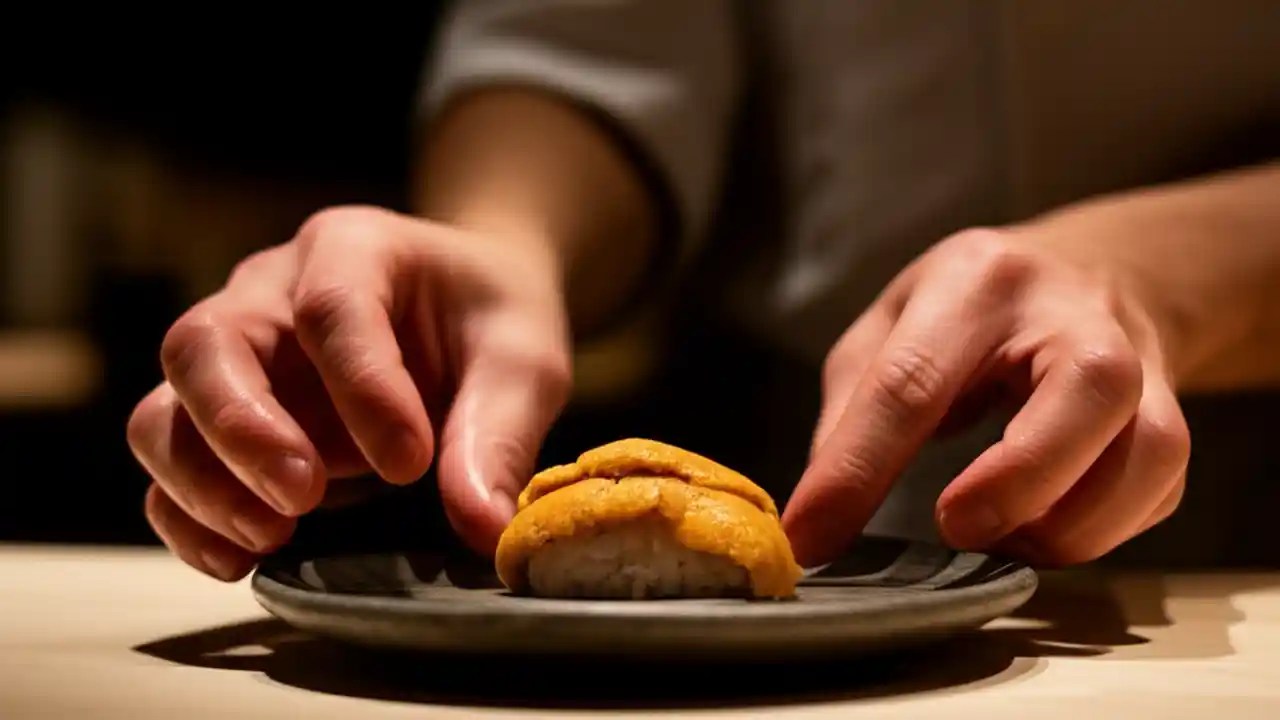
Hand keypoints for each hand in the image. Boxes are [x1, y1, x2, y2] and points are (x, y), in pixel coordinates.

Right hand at [127, 206, 571, 579]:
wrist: (465, 314)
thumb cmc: (490, 324)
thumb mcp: (523, 364)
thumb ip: (501, 436)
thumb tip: (483, 528)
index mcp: (354, 248)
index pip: (331, 308)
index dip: (363, 391)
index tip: (410, 466)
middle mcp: (272, 290)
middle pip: (205, 345)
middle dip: (243, 431)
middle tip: (303, 500)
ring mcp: (238, 354)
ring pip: (166, 407)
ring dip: (204, 481)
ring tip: (273, 537)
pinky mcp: (225, 417)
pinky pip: (172, 462)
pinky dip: (187, 516)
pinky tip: (237, 560)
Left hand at [782, 228, 1189, 567]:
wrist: (1095, 266)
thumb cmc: (972, 304)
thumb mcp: (892, 322)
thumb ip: (852, 406)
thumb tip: (823, 505)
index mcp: (974, 281)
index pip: (911, 379)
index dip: (855, 468)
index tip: (811, 536)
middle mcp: (1070, 311)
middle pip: (1083, 390)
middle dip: (1015, 481)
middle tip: (952, 528)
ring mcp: (1139, 357)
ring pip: (1148, 448)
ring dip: (1072, 523)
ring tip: (1005, 540)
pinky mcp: (1174, 408)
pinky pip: (1159, 485)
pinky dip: (1103, 528)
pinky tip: (1046, 528)